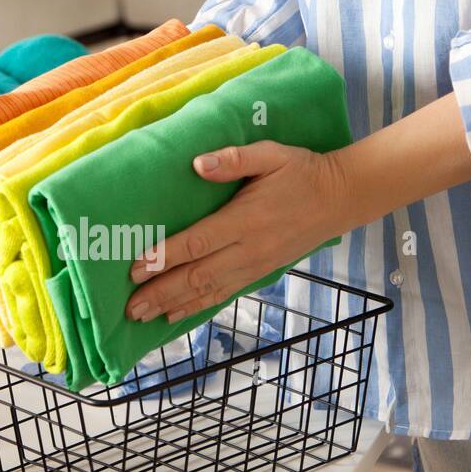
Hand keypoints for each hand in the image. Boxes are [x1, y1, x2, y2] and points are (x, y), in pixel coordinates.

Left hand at [123, 92, 470, 324]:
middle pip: (197, 277)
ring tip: (142, 316)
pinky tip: (175, 315)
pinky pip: (224, 294)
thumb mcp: (271, 155)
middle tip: (129, 307)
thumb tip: (198, 164)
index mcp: (246, 219)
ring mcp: (255, 265)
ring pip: (208, 292)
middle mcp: (248, 249)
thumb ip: (235, 159)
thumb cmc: (302, 172)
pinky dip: (197, 307)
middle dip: (161, 292)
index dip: (165, 257)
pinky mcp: (261, 273)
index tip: (136, 268)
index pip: (198, 243)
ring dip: (173, 305)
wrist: (341, 198)